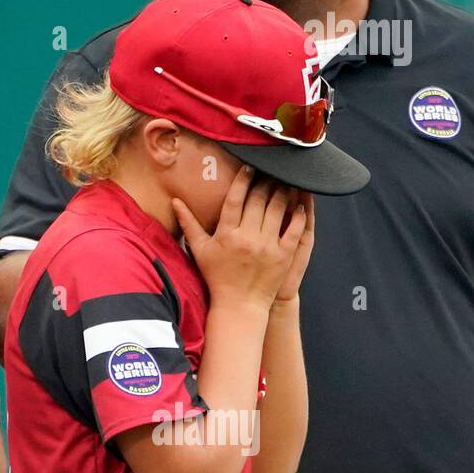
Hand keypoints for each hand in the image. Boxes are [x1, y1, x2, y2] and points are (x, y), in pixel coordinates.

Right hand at [172, 166, 307, 311]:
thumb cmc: (217, 276)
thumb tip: (174, 201)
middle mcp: (248, 238)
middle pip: (258, 200)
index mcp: (227, 234)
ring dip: (283, 191)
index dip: (243, 180)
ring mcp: (268, 246)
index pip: (235, 199)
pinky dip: (298, 213)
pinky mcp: (284, 255)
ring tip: (285, 181)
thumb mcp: (200, 249)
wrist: (239, 305)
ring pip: (278, 209)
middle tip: (270, 170)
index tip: (249, 167)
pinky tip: (299, 202)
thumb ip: (188, 223)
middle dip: (265, 182)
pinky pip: (294, 228)